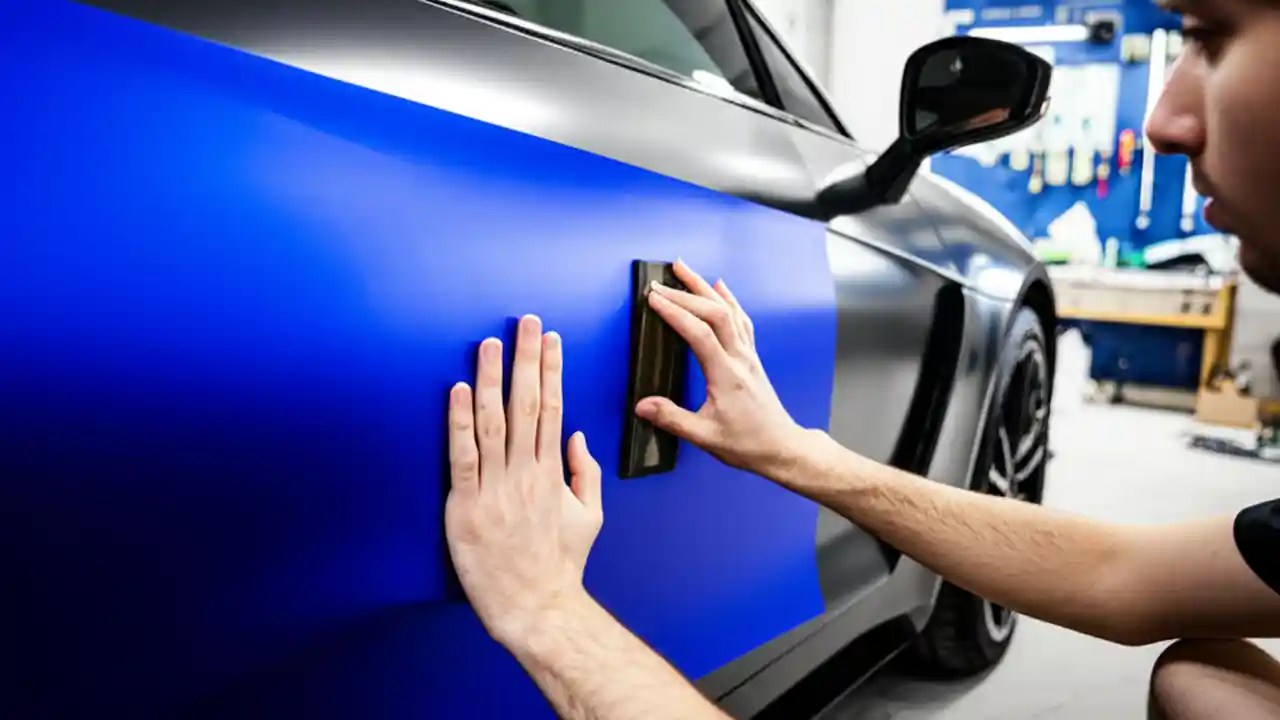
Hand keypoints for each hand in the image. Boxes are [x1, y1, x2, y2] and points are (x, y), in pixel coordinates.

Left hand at [445, 315, 603, 647]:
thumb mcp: (590, 516)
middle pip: (528, 404)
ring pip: (493, 422)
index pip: (554, 408)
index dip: (551, 370)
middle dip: (526, 359)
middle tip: (525, 322)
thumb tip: (577, 437)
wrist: (536, 606)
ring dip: (490, 379)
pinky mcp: (466, 507)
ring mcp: (495, 489)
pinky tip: (456, 392)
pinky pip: (462, 457)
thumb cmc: (560, 564)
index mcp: (552, 473)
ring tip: (489, 344)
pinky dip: (458, 422)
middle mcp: (526, 474)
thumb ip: (585, 473)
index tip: (550, 339)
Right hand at [635, 260, 807, 476]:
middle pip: (714, 313)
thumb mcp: (705, 436)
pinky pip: (740, 319)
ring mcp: (748, 355)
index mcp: (726, 375)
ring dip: (704, 287)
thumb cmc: (747, 443)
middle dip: (685, 292)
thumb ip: (672, 419)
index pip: (699, 334)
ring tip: (684, 269)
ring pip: (728, 310)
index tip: (653, 300)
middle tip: (659, 282)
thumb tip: (643, 406)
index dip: (675, 313)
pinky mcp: (751, 357)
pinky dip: (728, 299)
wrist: (780, 447)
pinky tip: (719, 287)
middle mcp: (740, 358)